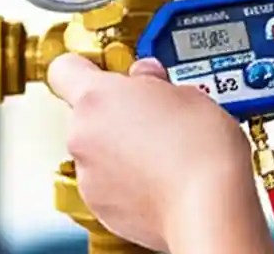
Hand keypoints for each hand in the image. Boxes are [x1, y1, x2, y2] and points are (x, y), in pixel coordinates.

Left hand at [47, 54, 273, 253]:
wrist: (209, 205)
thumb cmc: (201, 149)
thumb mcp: (187, 92)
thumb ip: (153, 81)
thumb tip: (148, 79)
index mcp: (98, 98)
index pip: (65, 68)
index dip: (86, 67)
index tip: (108, 70)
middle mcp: (83, 135)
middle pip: (86, 112)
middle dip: (116, 111)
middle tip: (154, 113)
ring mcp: (89, 174)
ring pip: (97, 148)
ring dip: (121, 146)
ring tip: (164, 149)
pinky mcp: (101, 206)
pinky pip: (107, 181)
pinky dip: (128, 177)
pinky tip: (160, 174)